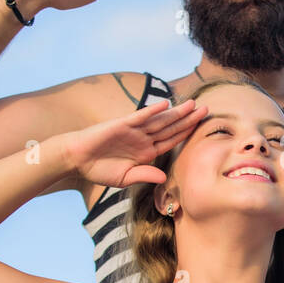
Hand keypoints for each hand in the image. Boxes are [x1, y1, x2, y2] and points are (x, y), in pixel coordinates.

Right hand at [62, 98, 207, 189]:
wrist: (76, 160)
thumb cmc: (98, 169)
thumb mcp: (125, 178)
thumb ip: (144, 175)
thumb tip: (164, 177)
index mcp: (146, 152)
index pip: (171, 141)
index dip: (187, 134)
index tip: (202, 128)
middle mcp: (143, 139)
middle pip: (170, 128)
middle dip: (188, 119)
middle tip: (207, 110)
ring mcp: (134, 130)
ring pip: (160, 120)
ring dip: (176, 112)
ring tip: (193, 104)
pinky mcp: (122, 124)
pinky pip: (140, 117)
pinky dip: (153, 110)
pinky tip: (166, 104)